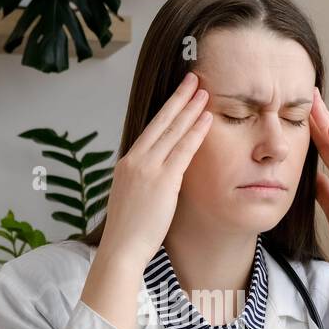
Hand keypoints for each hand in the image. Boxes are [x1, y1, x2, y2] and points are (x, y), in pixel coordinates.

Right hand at [97, 71, 211, 268]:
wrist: (121, 249)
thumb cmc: (129, 232)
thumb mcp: (132, 198)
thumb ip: (145, 182)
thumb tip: (158, 177)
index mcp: (127, 163)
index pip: (150, 130)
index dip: (166, 110)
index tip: (178, 95)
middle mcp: (135, 160)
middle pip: (161, 122)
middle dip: (179, 99)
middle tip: (193, 79)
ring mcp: (148, 169)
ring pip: (173, 132)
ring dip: (191, 110)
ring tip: (204, 92)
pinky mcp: (162, 181)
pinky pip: (183, 150)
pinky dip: (196, 132)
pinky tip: (207, 119)